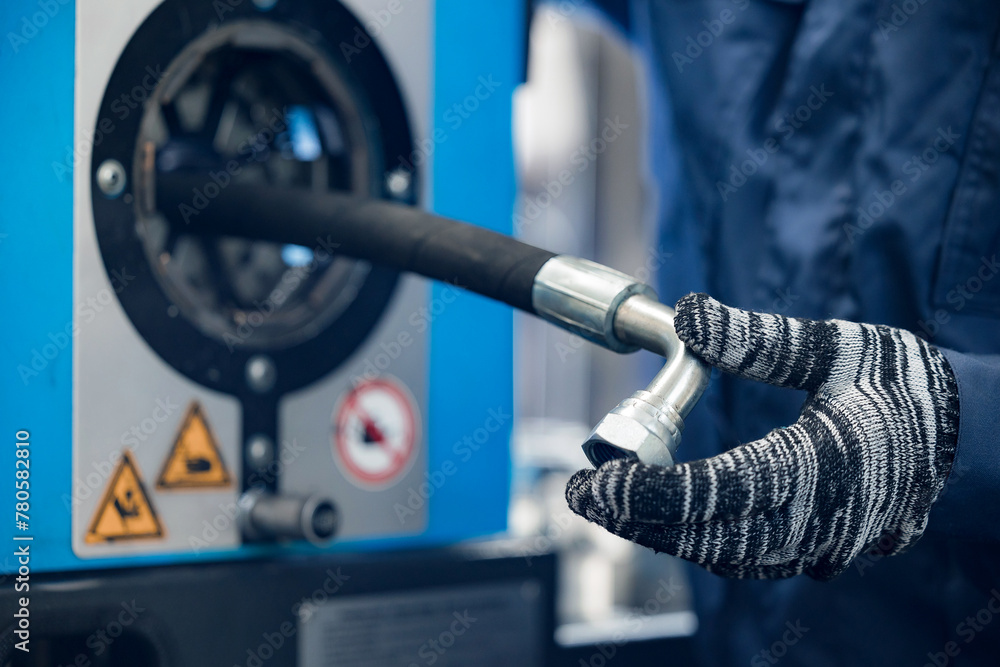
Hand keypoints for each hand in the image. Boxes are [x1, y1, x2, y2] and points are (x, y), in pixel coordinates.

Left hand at [566, 293, 959, 579]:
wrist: (969, 438)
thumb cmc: (904, 384)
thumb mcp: (839, 345)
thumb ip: (760, 338)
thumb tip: (687, 314)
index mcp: (827, 463)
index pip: (718, 492)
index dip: (649, 492)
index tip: (593, 481)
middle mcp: (824, 518)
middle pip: (709, 536)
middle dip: (637, 518)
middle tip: (580, 494)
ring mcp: (825, 544)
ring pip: (725, 555)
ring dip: (663, 533)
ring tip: (609, 502)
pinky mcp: (822, 549)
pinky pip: (749, 557)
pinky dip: (700, 539)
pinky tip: (666, 518)